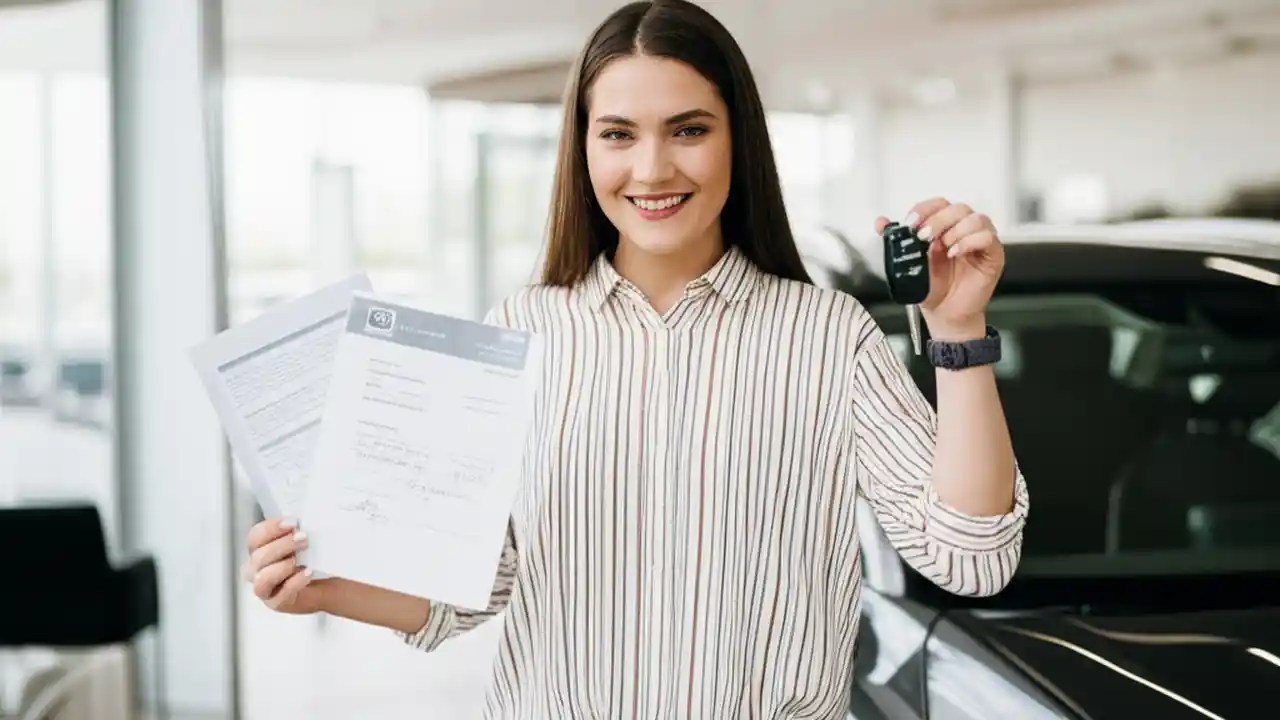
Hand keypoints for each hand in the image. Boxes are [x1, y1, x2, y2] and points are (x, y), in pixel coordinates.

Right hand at [242, 517, 325, 613]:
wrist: (326, 583)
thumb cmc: (309, 559)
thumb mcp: (301, 541)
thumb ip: (295, 530)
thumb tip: (302, 520)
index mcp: (259, 550)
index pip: (255, 537)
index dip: (271, 528)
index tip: (293, 522)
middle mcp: (256, 569)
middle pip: (258, 556)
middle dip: (282, 545)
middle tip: (303, 538)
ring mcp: (265, 588)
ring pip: (262, 578)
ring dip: (283, 566)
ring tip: (300, 559)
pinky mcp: (276, 603)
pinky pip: (280, 595)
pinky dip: (294, 582)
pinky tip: (307, 573)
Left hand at [875, 198, 1003, 338]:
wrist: (943, 313)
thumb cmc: (931, 288)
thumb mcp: (908, 262)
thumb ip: (895, 240)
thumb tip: (880, 222)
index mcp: (944, 227)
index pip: (939, 204)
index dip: (925, 209)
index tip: (911, 222)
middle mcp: (963, 230)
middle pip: (957, 208)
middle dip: (937, 220)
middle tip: (924, 236)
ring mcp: (980, 241)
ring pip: (976, 218)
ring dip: (956, 230)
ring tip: (944, 248)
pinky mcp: (993, 254)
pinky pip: (988, 237)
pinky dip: (970, 242)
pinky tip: (955, 253)